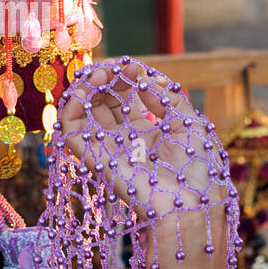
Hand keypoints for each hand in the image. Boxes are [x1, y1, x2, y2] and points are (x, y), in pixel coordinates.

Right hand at [58, 60, 229, 242]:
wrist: (191, 203)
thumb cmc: (197, 168)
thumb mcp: (189, 123)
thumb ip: (166, 97)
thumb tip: (143, 78)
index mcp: (148, 132)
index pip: (126, 97)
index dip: (125, 78)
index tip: (133, 66)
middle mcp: (125, 139)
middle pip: (103, 102)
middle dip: (104, 79)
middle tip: (110, 68)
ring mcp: (108, 149)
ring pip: (83, 113)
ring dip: (84, 89)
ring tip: (97, 75)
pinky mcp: (95, 161)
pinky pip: (70, 133)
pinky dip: (69, 109)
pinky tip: (81, 92)